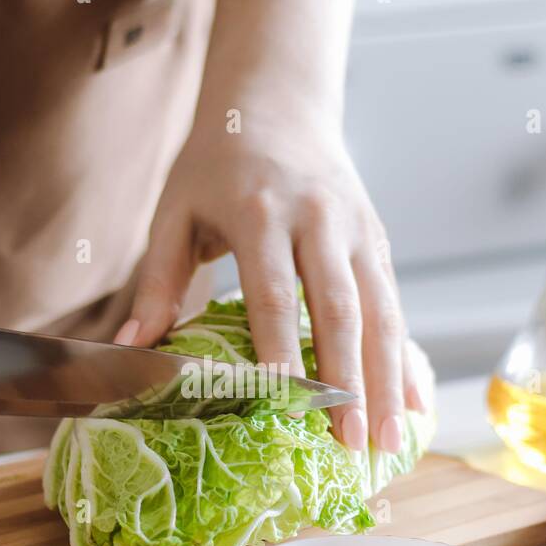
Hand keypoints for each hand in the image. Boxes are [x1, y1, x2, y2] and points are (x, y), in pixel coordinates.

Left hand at [117, 102, 424, 452]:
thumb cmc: (216, 165)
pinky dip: (406, 356)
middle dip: (348, 380)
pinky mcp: (377, 240)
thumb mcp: (176, 210)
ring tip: (387, 441)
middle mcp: (319, 220)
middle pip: (340, 309)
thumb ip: (159, 279)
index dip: (282, 348)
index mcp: (261, 213)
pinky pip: (396, 303)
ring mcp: (357, 230)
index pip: (274, 292)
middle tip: (350, 442)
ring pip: (381, 312)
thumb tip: (132, 345)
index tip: (288, 401)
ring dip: (387, 380)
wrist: (278, 103)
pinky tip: (412, 402)